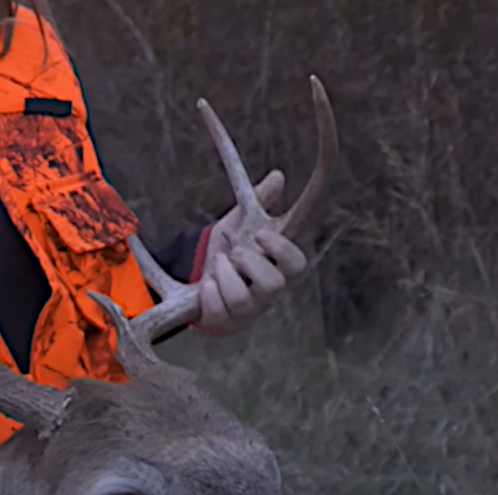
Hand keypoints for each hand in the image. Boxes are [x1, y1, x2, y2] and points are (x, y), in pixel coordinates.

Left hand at [196, 169, 307, 334]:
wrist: (201, 275)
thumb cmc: (231, 248)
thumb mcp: (241, 222)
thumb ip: (260, 200)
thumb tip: (278, 175)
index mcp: (278, 267)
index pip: (296, 264)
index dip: (281, 250)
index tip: (259, 233)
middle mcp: (269, 293)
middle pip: (274, 285)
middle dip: (251, 265)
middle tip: (235, 251)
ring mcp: (249, 311)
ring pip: (244, 300)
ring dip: (225, 276)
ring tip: (217, 263)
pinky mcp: (227, 322)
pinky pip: (220, 313)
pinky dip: (209, 294)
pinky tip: (206, 285)